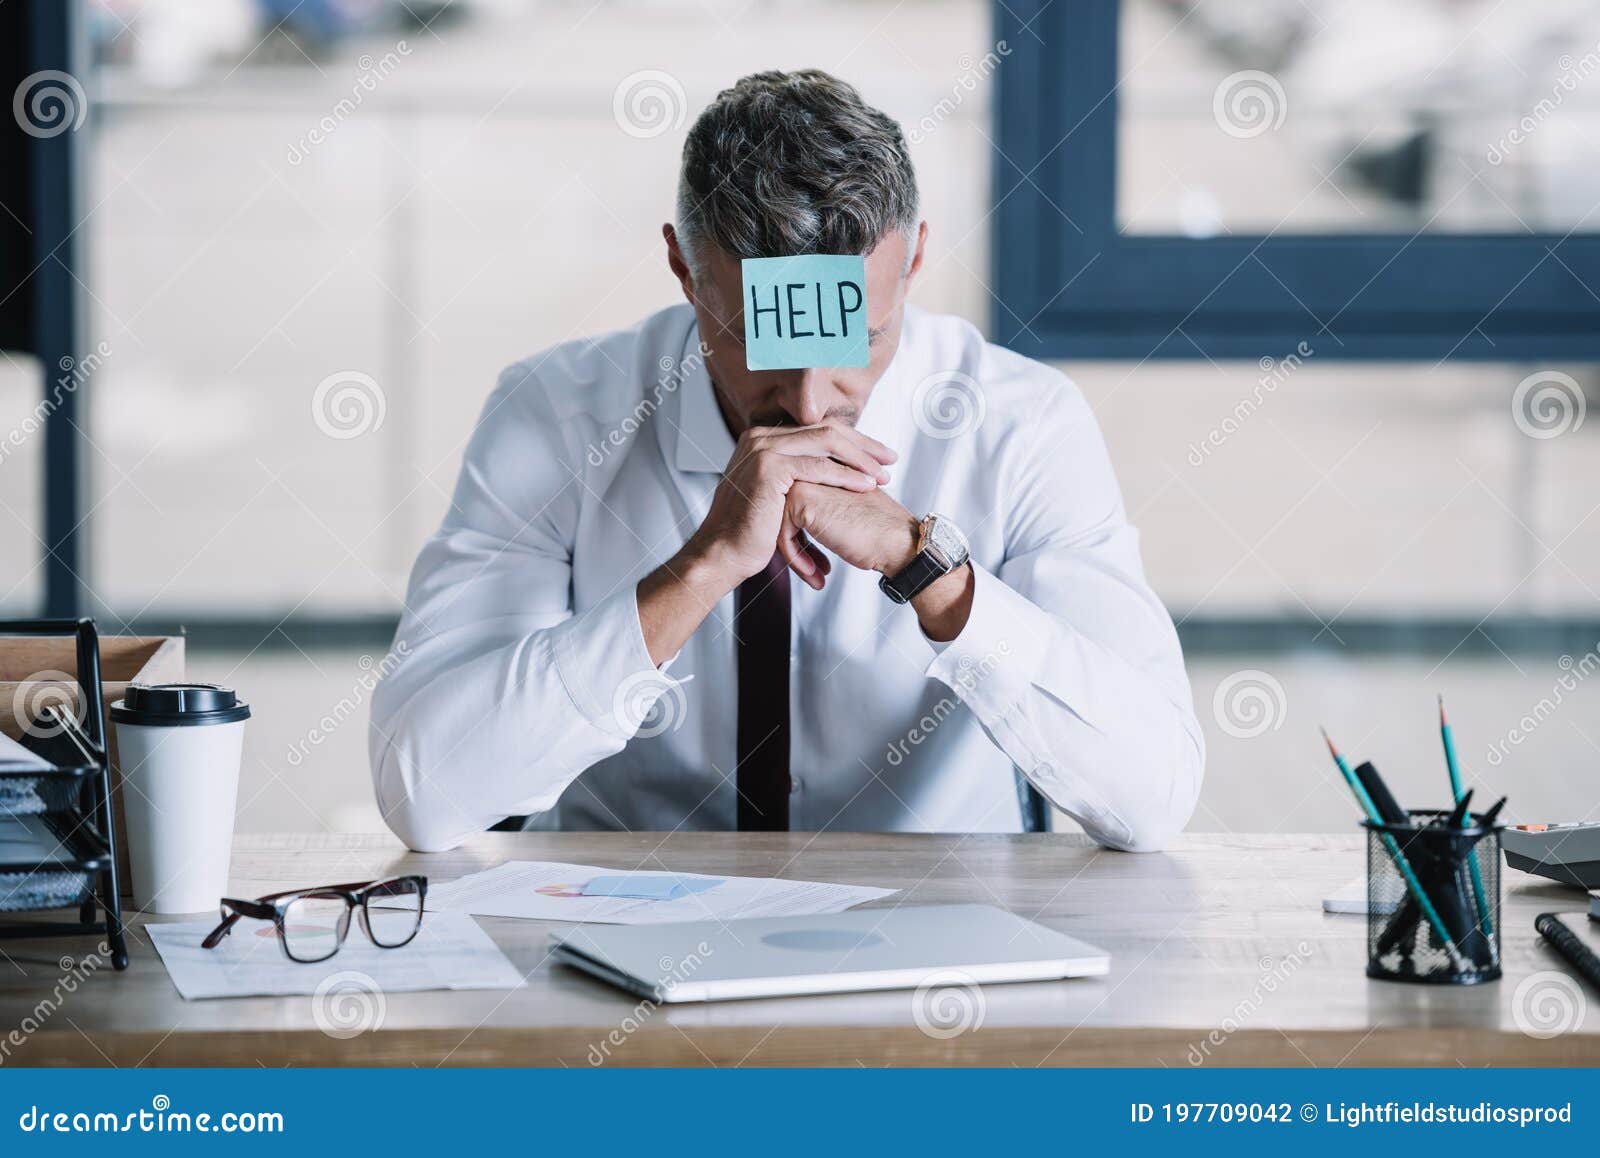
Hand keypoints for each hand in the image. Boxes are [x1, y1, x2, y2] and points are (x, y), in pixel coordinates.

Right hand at [681, 421, 896, 592]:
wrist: (722, 553)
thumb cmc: (748, 532)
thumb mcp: (773, 495)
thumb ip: (793, 478)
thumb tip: (822, 473)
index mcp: (763, 439)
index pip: (817, 430)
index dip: (852, 441)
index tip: (879, 456)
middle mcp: (760, 437)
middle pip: (825, 430)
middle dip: (863, 445)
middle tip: (890, 458)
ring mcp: (762, 449)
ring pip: (825, 442)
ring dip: (860, 458)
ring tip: (883, 475)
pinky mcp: (768, 468)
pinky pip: (816, 466)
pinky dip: (844, 475)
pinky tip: (865, 485)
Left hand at [784, 484, 973, 640]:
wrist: (898, 543)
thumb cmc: (878, 532)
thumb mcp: (844, 510)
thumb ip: (820, 506)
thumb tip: (789, 529)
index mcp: (822, 465)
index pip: (792, 504)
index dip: (801, 537)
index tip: (816, 561)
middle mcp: (810, 467)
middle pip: (782, 513)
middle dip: (795, 546)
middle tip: (815, 571)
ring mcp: (803, 479)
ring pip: (778, 523)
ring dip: (796, 556)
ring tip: (816, 575)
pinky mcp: (800, 499)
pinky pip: (782, 534)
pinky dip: (797, 559)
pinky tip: (817, 575)